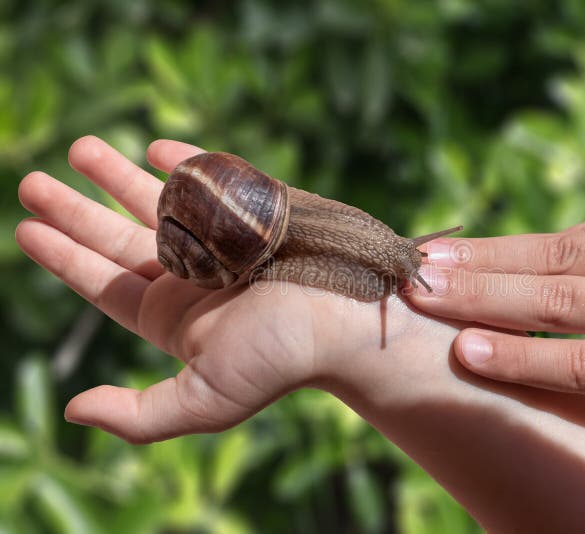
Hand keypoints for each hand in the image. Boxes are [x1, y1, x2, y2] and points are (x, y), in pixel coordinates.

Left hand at [15, 136, 391, 443]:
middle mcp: (194, 275)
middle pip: (119, 236)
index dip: (63, 256)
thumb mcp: (203, 401)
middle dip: (75, 208)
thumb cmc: (279, 360)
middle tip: (31, 181)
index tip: (25, 228)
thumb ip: (138, 414)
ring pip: (159, 203)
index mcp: (176, 316)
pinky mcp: (257, 208)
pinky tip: (156, 148)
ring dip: (117, 175)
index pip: (106, 281)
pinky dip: (185, 162)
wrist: (349, 318)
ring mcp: (225, 238)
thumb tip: (73, 410)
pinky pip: (215, 180)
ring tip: (79, 145)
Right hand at [407, 151, 584, 531]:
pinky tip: (486, 243)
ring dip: (489, 261)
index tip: (465, 350)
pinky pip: (584, 232)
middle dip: (482, 299)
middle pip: (560, 305)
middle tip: (417, 294)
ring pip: (559, 259)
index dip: (525, 358)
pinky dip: (528, 241)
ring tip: (430, 264)